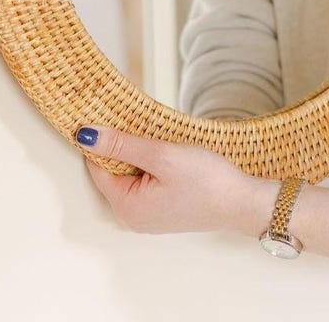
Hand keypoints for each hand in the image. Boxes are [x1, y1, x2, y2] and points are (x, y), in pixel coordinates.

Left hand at [77, 125, 273, 234]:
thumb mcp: (161, 156)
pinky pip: (146, 180)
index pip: (96, 166)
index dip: (99, 138)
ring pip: (130, 174)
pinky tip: (164, 150)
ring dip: (137, 152)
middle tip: (133, 119)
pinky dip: (150, 163)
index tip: (104, 113)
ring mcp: (149, 214)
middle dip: (120, 144)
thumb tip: (86, 135)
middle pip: (112, 171)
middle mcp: (132, 216)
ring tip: (154, 134)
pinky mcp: (164, 207)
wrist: (243, 202)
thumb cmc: (206, 182)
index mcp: (126, 207)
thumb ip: (122, 145)